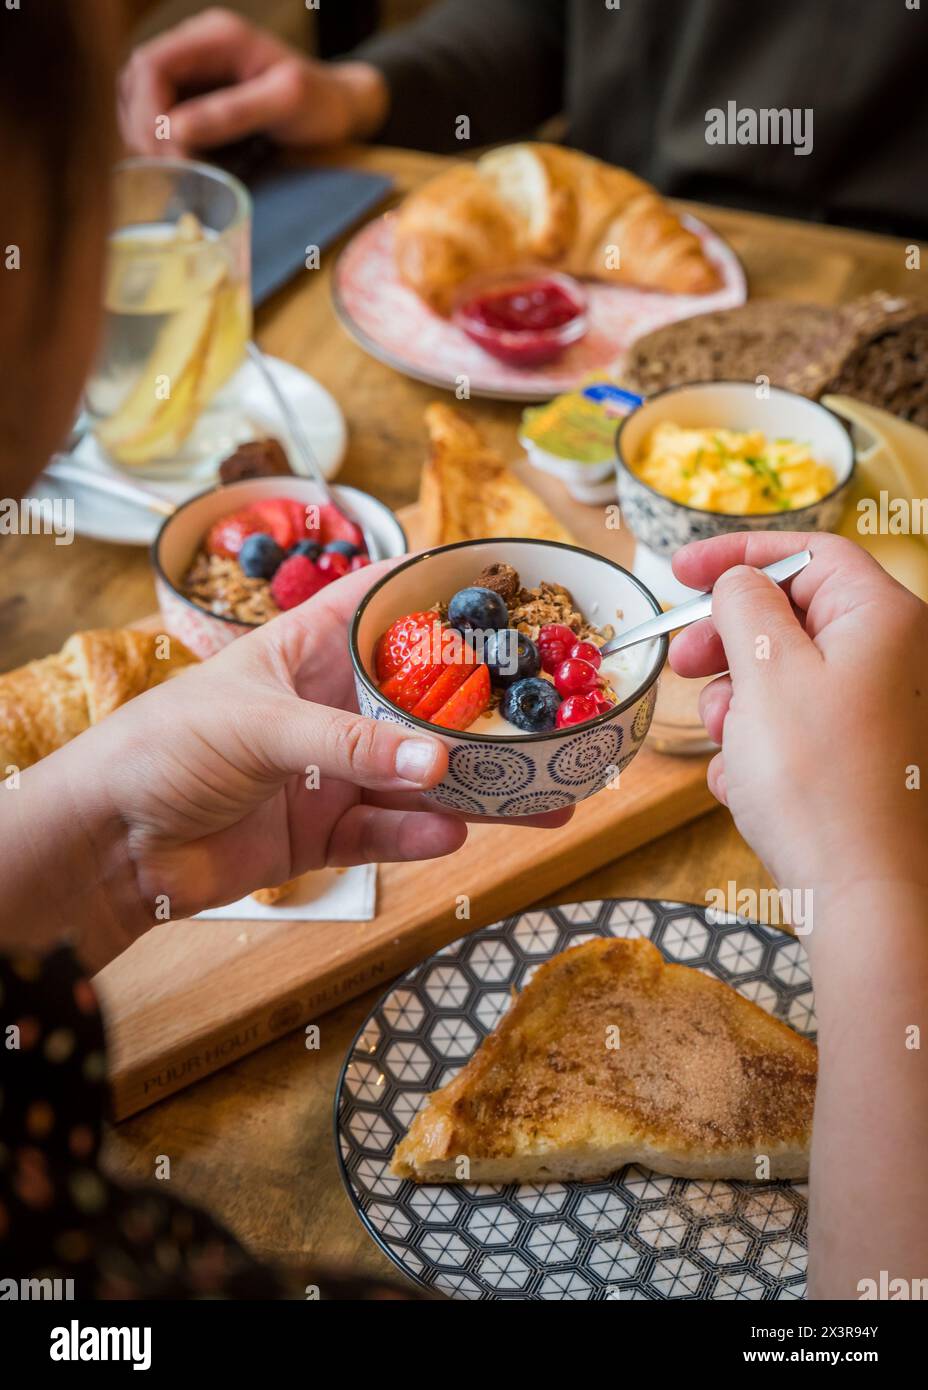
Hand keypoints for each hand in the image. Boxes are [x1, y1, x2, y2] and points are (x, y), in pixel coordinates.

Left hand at [16, 560, 569, 969]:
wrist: (110, 845)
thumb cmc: (165, 747)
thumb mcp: (259, 724)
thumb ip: (349, 744)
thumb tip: (438, 765)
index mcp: (309, 649)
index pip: (386, 601)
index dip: (443, 587)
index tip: (517, 584)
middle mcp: (330, 706)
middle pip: (424, 701)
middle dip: (486, 711)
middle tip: (554, 717)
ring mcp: (330, 771)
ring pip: (419, 778)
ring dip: (477, 790)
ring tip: (543, 797)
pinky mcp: (322, 833)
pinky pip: (385, 833)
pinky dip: (419, 837)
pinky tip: (455, 834)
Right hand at [119, 7, 387, 154]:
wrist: (339, 109)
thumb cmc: (320, 104)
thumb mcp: (285, 103)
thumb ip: (232, 113)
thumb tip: (176, 131)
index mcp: (216, 36)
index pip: (152, 63)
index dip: (147, 111)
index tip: (165, 155)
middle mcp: (197, 45)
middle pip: (137, 78)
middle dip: (142, 126)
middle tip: (164, 171)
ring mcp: (194, 68)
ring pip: (140, 95)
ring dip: (144, 134)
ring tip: (170, 171)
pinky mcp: (197, 93)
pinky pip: (158, 112)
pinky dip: (157, 139)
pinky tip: (174, 163)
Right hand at [668, 532, 927, 902]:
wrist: (865, 898)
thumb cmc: (818, 781)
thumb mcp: (765, 672)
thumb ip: (743, 606)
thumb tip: (738, 583)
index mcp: (883, 619)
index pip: (809, 553)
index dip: (737, 555)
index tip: (679, 570)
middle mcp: (897, 658)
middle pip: (796, 617)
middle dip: (730, 641)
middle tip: (685, 664)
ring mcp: (885, 714)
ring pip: (790, 679)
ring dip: (740, 704)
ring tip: (725, 745)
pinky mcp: (869, 762)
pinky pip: (801, 730)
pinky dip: (761, 747)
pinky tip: (742, 786)